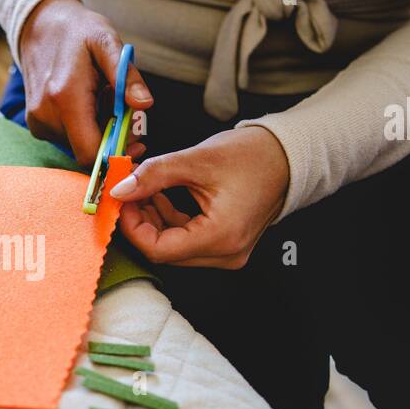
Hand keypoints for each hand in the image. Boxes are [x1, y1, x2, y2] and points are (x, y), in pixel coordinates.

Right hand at [18, 0, 152, 164]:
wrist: (40, 25)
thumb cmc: (77, 31)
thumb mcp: (107, 42)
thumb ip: (126, 76)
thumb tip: (145, 104)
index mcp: (65, 98)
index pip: (91, 152)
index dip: (117, 156)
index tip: (137, 144)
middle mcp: (46, 115)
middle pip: (88, 150)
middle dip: (113, 137)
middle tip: (126, 111)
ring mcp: (38, 122)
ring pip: (79, 145)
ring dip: (99, 130)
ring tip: (104, 97)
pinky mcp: (36, 124)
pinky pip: (68, 137)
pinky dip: (85, 126)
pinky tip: (89, 101)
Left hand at [110, 126, 289, 268]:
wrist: (289, 155)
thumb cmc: (253, 155)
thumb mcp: (197, 160)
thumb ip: (154, 176)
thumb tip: (120, 189)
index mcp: (221, 237)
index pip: (159, 250)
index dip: (132, 227)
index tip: (121, 201)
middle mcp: (226, 253)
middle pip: (164, 251)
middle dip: (140, 221)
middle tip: (126, 191)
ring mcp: (227, 251)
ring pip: (173, 246)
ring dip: (153, 219)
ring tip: (142, 188)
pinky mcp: (226, 243)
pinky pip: (187, 240)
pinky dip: (169, 220)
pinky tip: (159, 196)